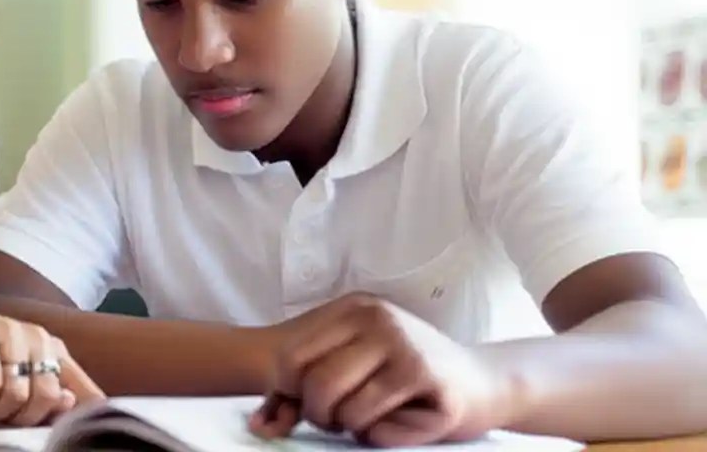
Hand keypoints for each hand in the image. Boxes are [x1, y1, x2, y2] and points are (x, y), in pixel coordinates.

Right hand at [0, 298, 104, 425]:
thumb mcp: (8, 383)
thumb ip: (40, 396)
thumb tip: (69, 404)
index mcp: (49, 347)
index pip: (81, 384)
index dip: (85, 410)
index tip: (77, 431)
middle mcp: (35, 336)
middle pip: (47, 397)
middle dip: (23, 417)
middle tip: (0, 411)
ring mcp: (9, 332)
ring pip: (18, 395)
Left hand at [249, 294, 521, 447]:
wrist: (483, 382)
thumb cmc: (406, 378)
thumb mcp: (355, 365)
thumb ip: (303, 388)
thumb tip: (261, 426)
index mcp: (354, 309)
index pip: (290, 357)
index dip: (289, 391)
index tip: (307, 401)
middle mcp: (378, 319)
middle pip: (312, 383)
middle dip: (317, 414)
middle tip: (334, 418)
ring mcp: (404, 347)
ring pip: (342, 408)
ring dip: (347, 427)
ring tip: (364, 419)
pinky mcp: (425, 379)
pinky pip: (373, 425)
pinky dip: (374, 435)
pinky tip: (394, 422)